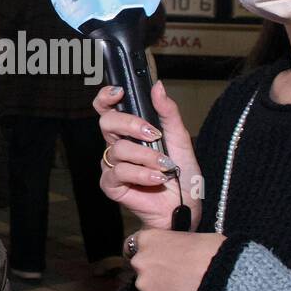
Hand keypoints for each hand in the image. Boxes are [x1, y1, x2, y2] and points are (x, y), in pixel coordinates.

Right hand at [95, 80, 202, 230]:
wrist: (184, 205)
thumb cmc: (182, 172)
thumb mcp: (179, 137)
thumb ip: (167, 112)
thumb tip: (157, 86)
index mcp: (130, 130)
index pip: (108, 108)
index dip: (107, 96)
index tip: (119, 91)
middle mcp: (117, 145)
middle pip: (107, 122)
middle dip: (130, 124)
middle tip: (153, 134)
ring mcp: (113, 165)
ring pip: (119, 149)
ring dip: (146, 157)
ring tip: (165, 166)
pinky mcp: (112, 185)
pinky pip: (119, 172)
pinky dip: (142, 174)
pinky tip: (157, 178)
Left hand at [128, 229, 225, 290]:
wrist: (222, 275)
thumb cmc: (211, 250)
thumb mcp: (189, 237)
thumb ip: (173, 243)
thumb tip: (176, 249)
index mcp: (147, 239)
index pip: (133, 245)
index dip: (146, 252)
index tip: (155, 257)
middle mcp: (140, 261)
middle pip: (141, 269)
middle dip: (154, 273)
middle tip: (175, 276)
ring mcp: (145, 285)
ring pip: (150, 289)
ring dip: (162, 290)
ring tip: (183, 290)